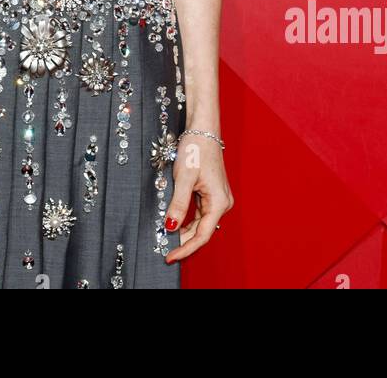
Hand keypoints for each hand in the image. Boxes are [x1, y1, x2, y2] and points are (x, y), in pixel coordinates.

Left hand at [164, 132, 231, 263]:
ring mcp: (218, 198)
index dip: (185, 248)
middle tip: (164, 249)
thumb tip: (171, 227)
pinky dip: (187, 219)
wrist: (203, 129)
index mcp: (219, 202)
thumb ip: (178, 204)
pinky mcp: (211, 193)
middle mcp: (222, 203)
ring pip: (200, 223)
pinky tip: (174, 222)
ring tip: (166, 238)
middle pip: (202, 230)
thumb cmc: (195, 149)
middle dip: (183, 241)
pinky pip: (199, 213)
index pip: (202, 235)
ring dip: (184, 230)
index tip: (169, 256)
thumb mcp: (183, 177)